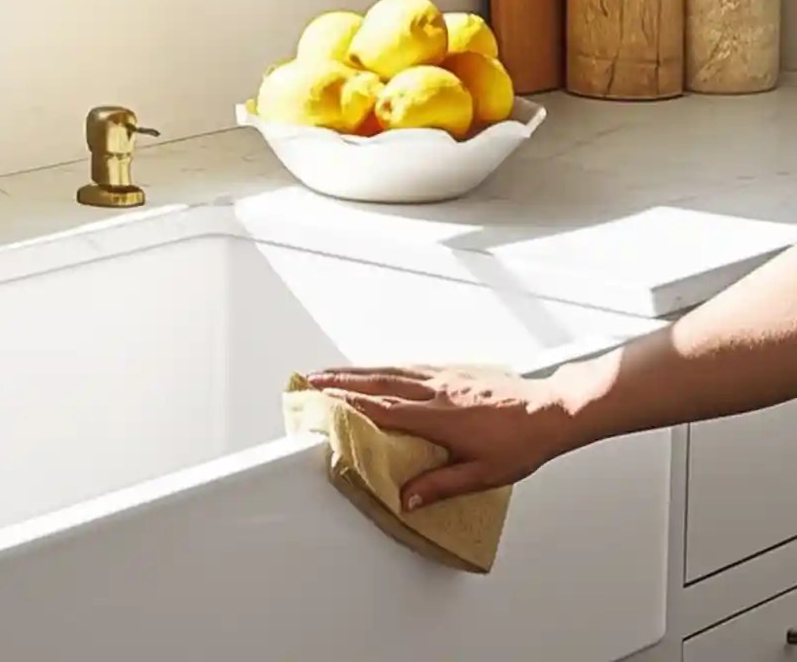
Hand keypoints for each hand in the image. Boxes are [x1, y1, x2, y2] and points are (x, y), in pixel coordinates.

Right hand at [306, 366, 578, 510]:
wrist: (554, 410)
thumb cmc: (522, 443)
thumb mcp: (483, 475)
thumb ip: (440, 486)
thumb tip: (406, 500)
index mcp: (439, 418)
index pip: (383, 409)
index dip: (348, 404)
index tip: (321, 399)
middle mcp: (437, 392)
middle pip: (379, 382)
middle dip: (341, 381)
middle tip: (310, 378)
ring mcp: (446, 378)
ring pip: (392, 370)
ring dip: (358, 371)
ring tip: (332, 372)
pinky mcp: (457, 372)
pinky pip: (412, 367)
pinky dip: (387, 367)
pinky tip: (379, 369)